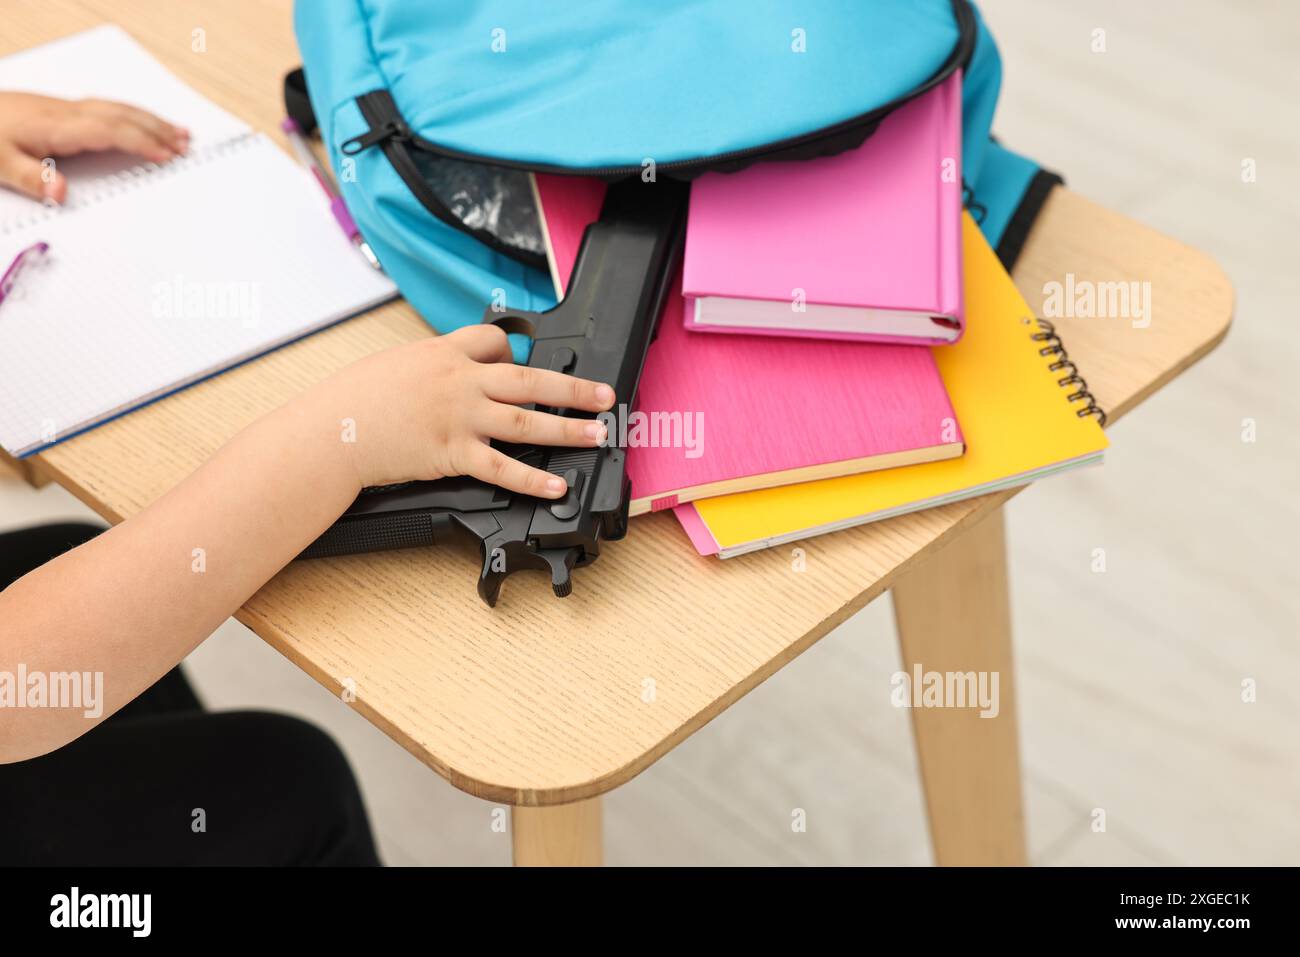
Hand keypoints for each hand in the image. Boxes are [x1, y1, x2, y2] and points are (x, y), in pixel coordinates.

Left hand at [0, 92, 189, 202]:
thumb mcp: (0, 163)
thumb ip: (33, 179)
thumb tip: (61, 195)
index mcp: (58, 127)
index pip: (110, 131)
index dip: (140, 142)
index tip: (166, 155)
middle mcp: (68, 114)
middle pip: (123, 116)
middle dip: (158, 130)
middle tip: (187, 145)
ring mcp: (68, 110)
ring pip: (119, 109)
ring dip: (152, 120)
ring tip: (180, 132)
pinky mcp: (64, 110)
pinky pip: (110, 109)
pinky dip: (134, 115)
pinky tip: (141, 122)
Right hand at [305, 324, 615, 497]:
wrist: (331, 429)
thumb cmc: (354, 398)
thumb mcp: (396, 364)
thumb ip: (432, 367)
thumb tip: (454, 375)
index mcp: (443, 353)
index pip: (495, 342)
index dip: (517, 351)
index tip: (530, 360)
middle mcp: (459, 381)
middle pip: (530, 379)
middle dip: (573, 389)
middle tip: (605, 396)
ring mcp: (459, 417)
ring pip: (526, 420)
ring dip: (568, 429)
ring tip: (597, 434)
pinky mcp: (452, 453)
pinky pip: (501, 467)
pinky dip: (532, 478)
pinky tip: (555, 484)